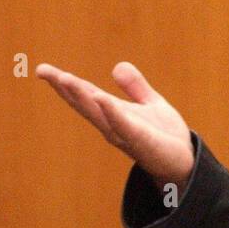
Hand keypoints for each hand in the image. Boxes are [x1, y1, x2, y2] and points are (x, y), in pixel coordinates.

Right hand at [36, 61, 194, 191]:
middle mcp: (113, 124)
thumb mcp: (151, 103)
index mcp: (113, 113)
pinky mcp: (142, 141)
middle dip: (64, 88)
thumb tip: (117, 65)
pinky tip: (101, 98)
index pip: (86, 94)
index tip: (41, 69)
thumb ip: (135, 86)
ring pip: (98, 114)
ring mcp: (125, 134)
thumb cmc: (166, 135)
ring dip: (81, 96)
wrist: (187, 161)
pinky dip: (112, 113)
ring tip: (64, 78)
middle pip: (84, 103)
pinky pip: (125, 126)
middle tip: (43, 71)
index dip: (64, 82)